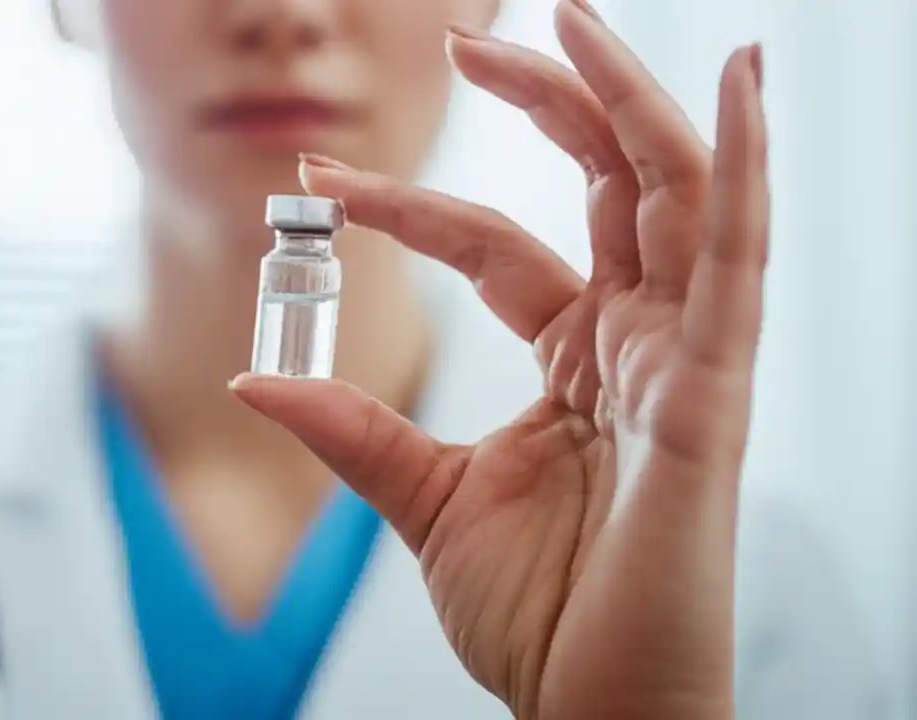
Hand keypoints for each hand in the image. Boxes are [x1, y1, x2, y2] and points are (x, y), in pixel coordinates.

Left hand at [229, 2, 767, 718]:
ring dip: (632, 99)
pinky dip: (743, 165)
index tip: (317, 189)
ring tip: (572, 16)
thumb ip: (350, 429)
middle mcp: (639, 346)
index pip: (496, 246)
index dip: (410, 206)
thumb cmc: (535, 619)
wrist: (592, 712)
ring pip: (674, 196)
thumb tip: (247, 377)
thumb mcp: (423, 501)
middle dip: (545, 103)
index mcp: (579, 365)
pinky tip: (738, 82)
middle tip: (463, 42)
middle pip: (604, 189)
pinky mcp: (717, 394)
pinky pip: (739, 258)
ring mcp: (684, 361)